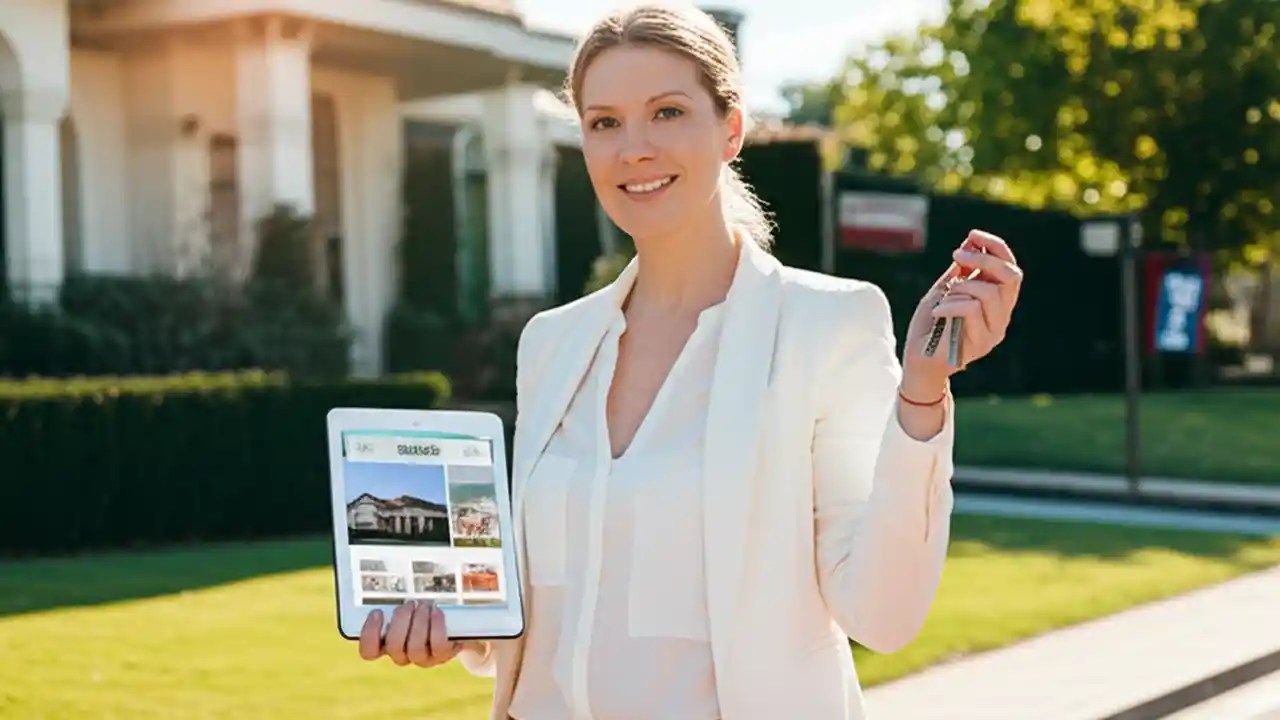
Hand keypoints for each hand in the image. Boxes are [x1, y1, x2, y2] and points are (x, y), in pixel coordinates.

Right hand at [358, 599, 465, 667]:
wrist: (453, 621)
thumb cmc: (422, 607)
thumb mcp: (407, 600)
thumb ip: (393, 594)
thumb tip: (385, 568)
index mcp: (386, 643)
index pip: (368, 651)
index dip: (369, 635)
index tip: (377, 612)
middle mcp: (402, 654)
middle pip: (393, 648)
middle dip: (401, 622)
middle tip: (409, 604)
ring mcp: (422, 658)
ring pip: (415, 649)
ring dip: (420, 622)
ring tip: (425, 605)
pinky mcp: (441, 656)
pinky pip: (437, 646)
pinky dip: (436, 626)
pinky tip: (437, 612)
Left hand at [901, 229, 1023, 396]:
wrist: (918, 359)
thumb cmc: (930, 324)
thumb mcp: (944, 290)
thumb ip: (959, 271)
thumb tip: (971, 242)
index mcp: (998, 300)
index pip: (1010, 268)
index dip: (996, 247)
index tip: (972, 235)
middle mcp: (1003, 314)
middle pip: (1010, 276)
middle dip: (982, 259)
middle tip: (956, 256)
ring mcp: (995, 329)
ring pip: (988, 292)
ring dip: (960, 288)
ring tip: (943, 298)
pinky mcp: (983, 342)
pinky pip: (971, 309)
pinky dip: (950, 305)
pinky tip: (937, 312)